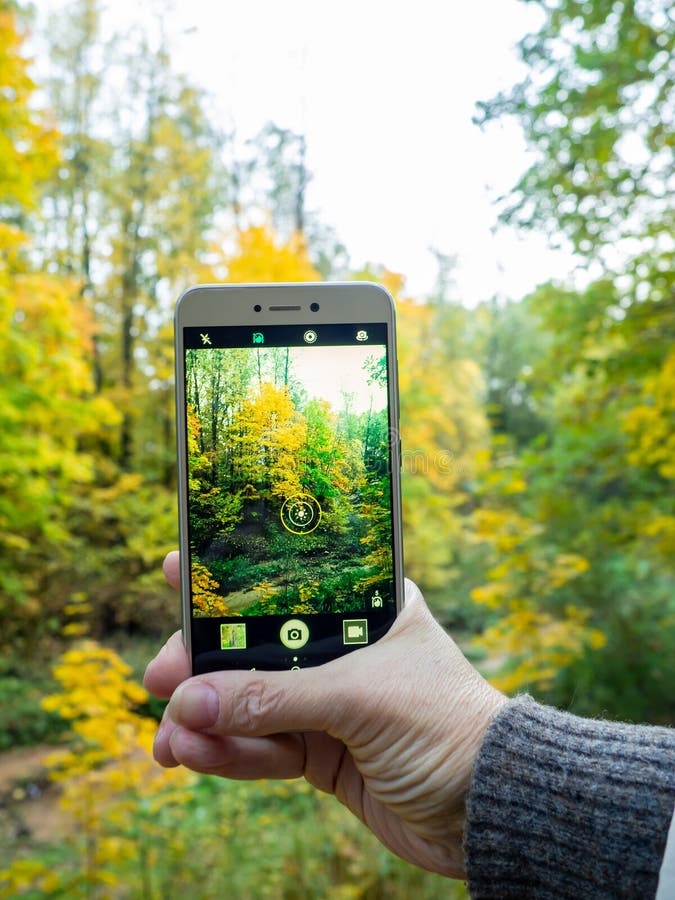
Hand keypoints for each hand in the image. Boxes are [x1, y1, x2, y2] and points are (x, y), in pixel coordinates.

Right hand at [145, 552, 505, 878]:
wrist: (488, 809)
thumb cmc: (446, 726)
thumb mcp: (360, 698)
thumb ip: (274, 698)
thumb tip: (191, 700)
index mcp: (364, 608)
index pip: (287, 584)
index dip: (231, 579)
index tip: (177, 571)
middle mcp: (341, 649)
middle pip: (255, 646)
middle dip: (203, 663)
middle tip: (157, 677)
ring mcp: (328, 702)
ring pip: (250, 702)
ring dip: (207, 719)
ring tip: (170, 740)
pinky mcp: (320, 751)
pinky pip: (261, 747)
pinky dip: (227, 753)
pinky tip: (192, 754)